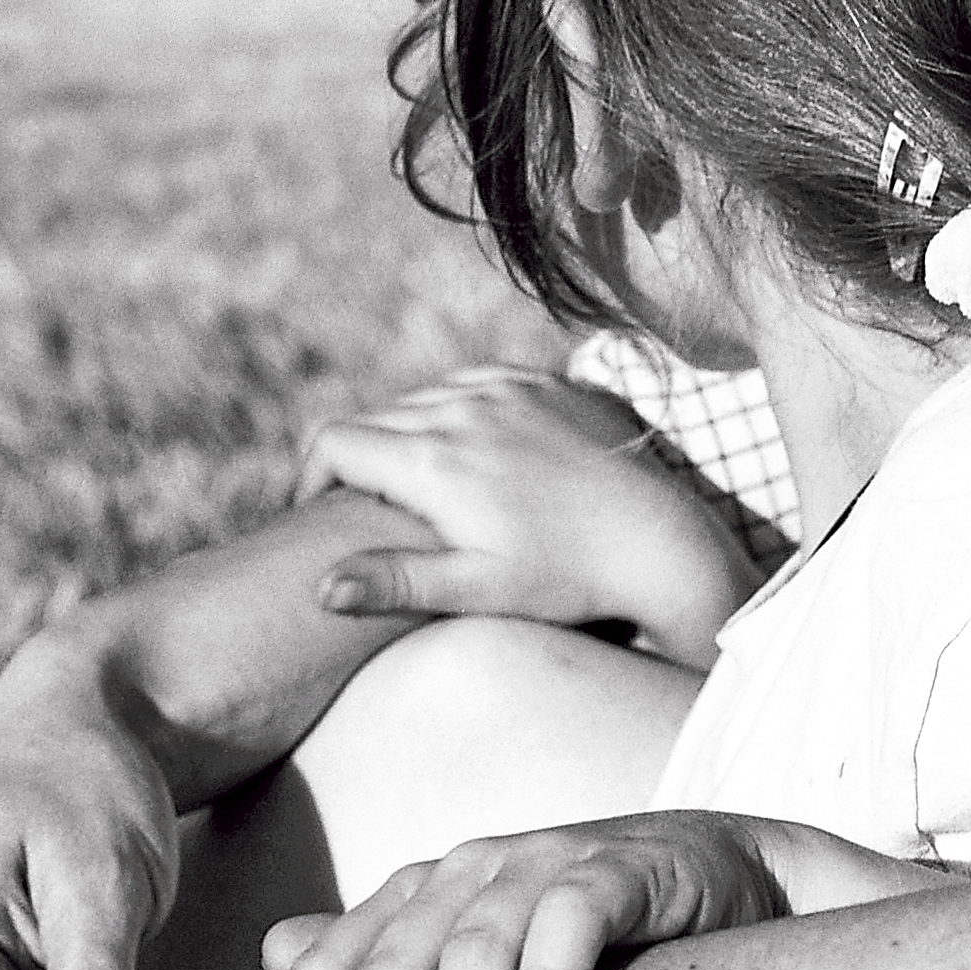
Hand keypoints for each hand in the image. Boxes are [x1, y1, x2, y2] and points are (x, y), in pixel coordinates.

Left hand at [259, 811, 799, 969]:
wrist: (726, 879)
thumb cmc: (586, 945)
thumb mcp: (474, 956)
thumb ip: (381, 959)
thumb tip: (270, 953)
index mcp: (412, 900)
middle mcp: (466, 874)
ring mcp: (543, 862)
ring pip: (475, 956)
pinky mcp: (624, 867)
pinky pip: (573, 917)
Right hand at [296, 367, 756, 665]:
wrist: (660, 538)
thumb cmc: (567, 579)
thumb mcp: (478, 589)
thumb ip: (396, 581)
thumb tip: (321, 587)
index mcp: (434, 461)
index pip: (336, 443)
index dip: (310, 478)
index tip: (316, 514)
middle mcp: (462, 408)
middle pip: (375, 419)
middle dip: (357, 462)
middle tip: (363, 509)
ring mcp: (505, 387)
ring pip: (423, 398)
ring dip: (407, 435)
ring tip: (419, 488)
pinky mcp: (542, 381)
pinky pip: (475, 383)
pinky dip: (458, 412)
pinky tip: (473, 452)